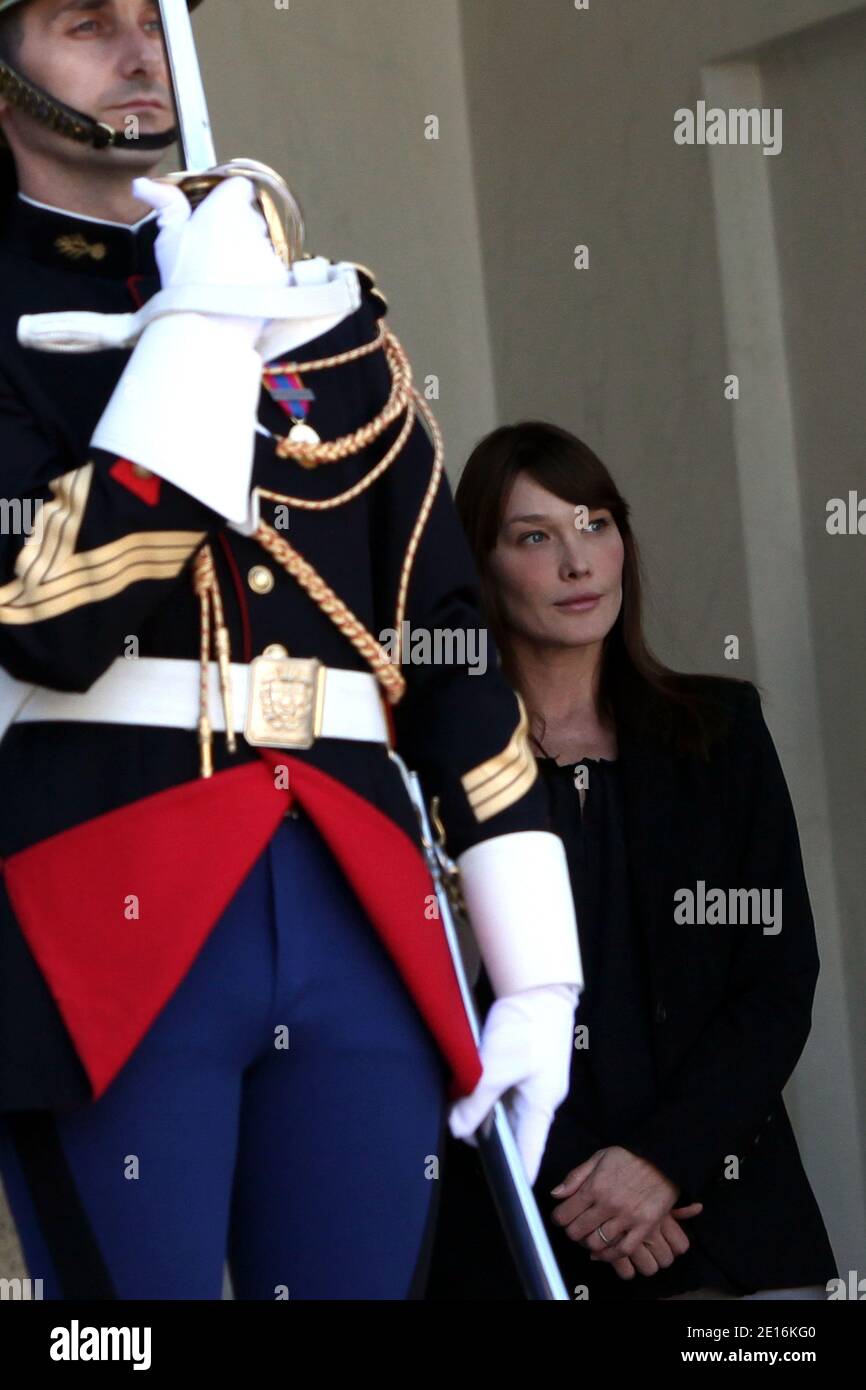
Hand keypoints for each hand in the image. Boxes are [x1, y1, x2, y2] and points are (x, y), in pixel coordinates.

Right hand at [132, 174, 287, 345]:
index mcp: (225, 207)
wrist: (206, 324)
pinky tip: (244, 290)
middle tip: (218, 253)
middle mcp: (252, 222)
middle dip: (240, 229)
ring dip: (252, 253)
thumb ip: (165, 204)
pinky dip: (263, 276)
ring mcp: (269, 249)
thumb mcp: (167, 238)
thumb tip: (141, 183)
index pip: (240, 185)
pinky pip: (274, 267)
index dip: (232, 198)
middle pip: (252, 215)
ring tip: (230, 277)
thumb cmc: (182, 278)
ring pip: (264, 243)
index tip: (221, 214)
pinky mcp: (281, 273)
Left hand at [449, 983, 576, 1184]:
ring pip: (503, 1109)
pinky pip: (501, 1090)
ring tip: (457, 1106)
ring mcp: (529, 1082)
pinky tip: (465, 1087)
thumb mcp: (498, 1065)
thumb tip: (458, 1129)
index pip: (530, 1151)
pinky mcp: (520, 1065)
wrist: (539, 987)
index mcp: (541, 1106)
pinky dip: (484, 1093)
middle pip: (512, 1131)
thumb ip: (477, 1099)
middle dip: (487, 1135)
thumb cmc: (527, 1026)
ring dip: (482, 1111)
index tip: (507, 1194)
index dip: (518, 1173)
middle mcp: (537, 1099)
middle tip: (459, 1131)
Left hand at [549, 1145, 702, 1271]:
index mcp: (594, 1186)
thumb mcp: (599, 1157)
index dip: (559, 1218)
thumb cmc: (630, 1157)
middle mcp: (608, 1204)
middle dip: (572, 1232)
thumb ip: (576, 1176)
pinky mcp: (644, 1226)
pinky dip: (609, 1256)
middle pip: (577, 1232)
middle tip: (576, 1227)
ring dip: (589, 1243)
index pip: (564, 1214)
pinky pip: (622, 1250)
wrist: (664, 1158)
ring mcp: (627, 1217)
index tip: (563, 1217)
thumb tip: (555, 1194)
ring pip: (596, 1243)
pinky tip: (603, 1252)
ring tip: (590, 1236)